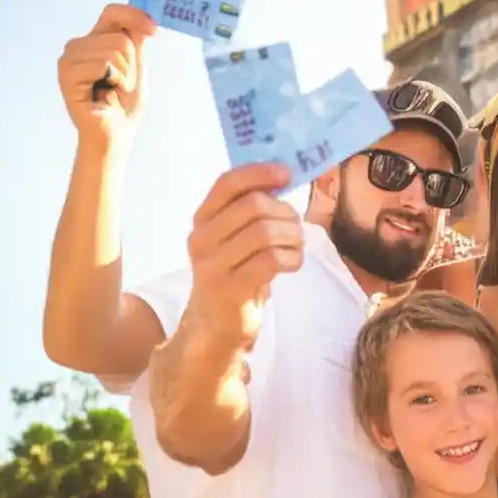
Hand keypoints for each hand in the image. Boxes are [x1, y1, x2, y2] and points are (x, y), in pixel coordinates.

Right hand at [57, 3, 157, 154]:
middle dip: (132, 63)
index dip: (134, 15)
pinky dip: (114, 80)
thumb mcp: (138, 66)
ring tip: (112, 89)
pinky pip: (103, 63)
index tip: (153, 30)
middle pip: (120, 36)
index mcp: (96, 40)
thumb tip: (144, 20)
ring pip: (114, 49)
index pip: (113, 11)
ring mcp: (69, 59)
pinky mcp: (66, 74)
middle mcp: (79, 45)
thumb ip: (137, 41)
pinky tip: (104, 94)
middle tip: (121, 83)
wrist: (117, 134)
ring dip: (124, 74)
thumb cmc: (125, 104)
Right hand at [187, 164, 301, 349]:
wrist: (216, 325)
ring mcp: (212, 265)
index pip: (228, 182)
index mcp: (203, 218)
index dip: (260, 173)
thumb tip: (284, 173)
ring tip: (296, 245)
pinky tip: (292, 263)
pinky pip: (271, 260)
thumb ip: (252, 209)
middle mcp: (201, 238)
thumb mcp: (236, 237)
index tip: (286, 174)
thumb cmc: (236, 272)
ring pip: (264, 232)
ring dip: (292, 235)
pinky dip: (292, 257)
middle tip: (296, 225)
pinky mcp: (229, 289)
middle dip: (285, 212)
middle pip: (253, 205)